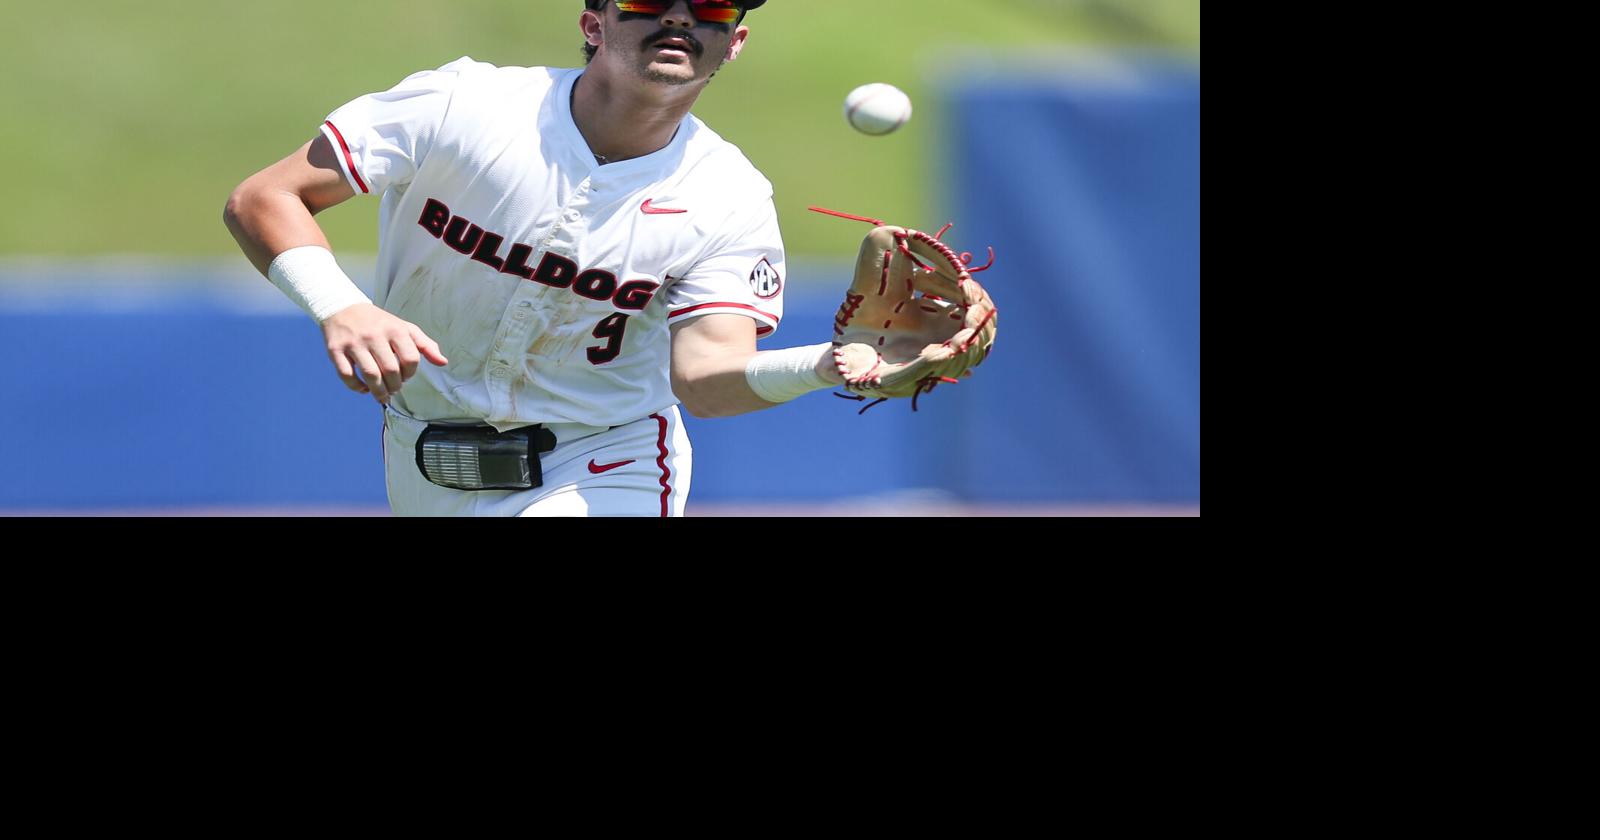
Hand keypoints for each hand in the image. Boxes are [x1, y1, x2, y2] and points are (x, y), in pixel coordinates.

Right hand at [320, 303, 448, 404]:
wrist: (342, 308)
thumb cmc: (379, 322)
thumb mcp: (404, 328)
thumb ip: (425, 345)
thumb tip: (443, 362)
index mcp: (395, 330)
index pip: (411, 359)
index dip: (410, 373)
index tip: (405, 376)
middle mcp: (375, 336)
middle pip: (391, 371)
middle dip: (395, 386)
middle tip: (394, 389)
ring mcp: (354, 343)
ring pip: (370, 375)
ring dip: (379, 391)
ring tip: (382, 396)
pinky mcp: (336, 350)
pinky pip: (347, 376)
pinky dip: (357, 388)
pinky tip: (364, 389)